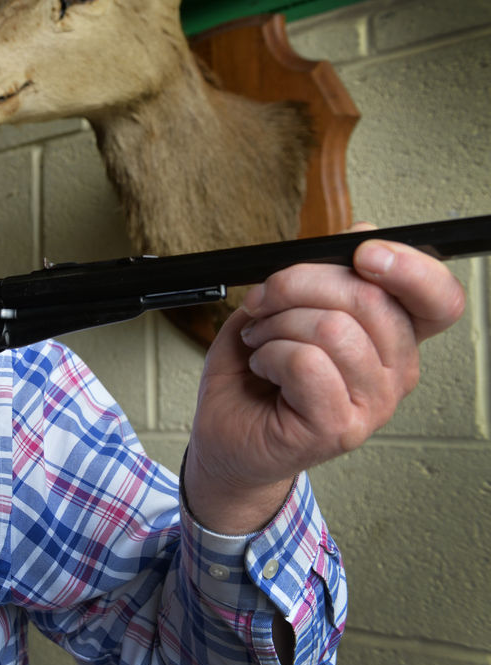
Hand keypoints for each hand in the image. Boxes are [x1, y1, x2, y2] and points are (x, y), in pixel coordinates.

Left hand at [185, 233, 465, 533]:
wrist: (225, 433)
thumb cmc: (256, 372)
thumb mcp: (286, 306)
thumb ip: (328, 272)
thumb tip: (365, 231)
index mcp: (392, 337)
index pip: (440, 298)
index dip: (411, 266)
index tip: (362, 251)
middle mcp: (395, 372)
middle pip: (369, 297)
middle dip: (296, 284)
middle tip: (262, 303)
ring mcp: (373, 404)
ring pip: (332, 327)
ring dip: (276, 324)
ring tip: (260, 341)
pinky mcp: (339, 428)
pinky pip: (306, 362)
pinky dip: (269, 354)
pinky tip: (263, 368)